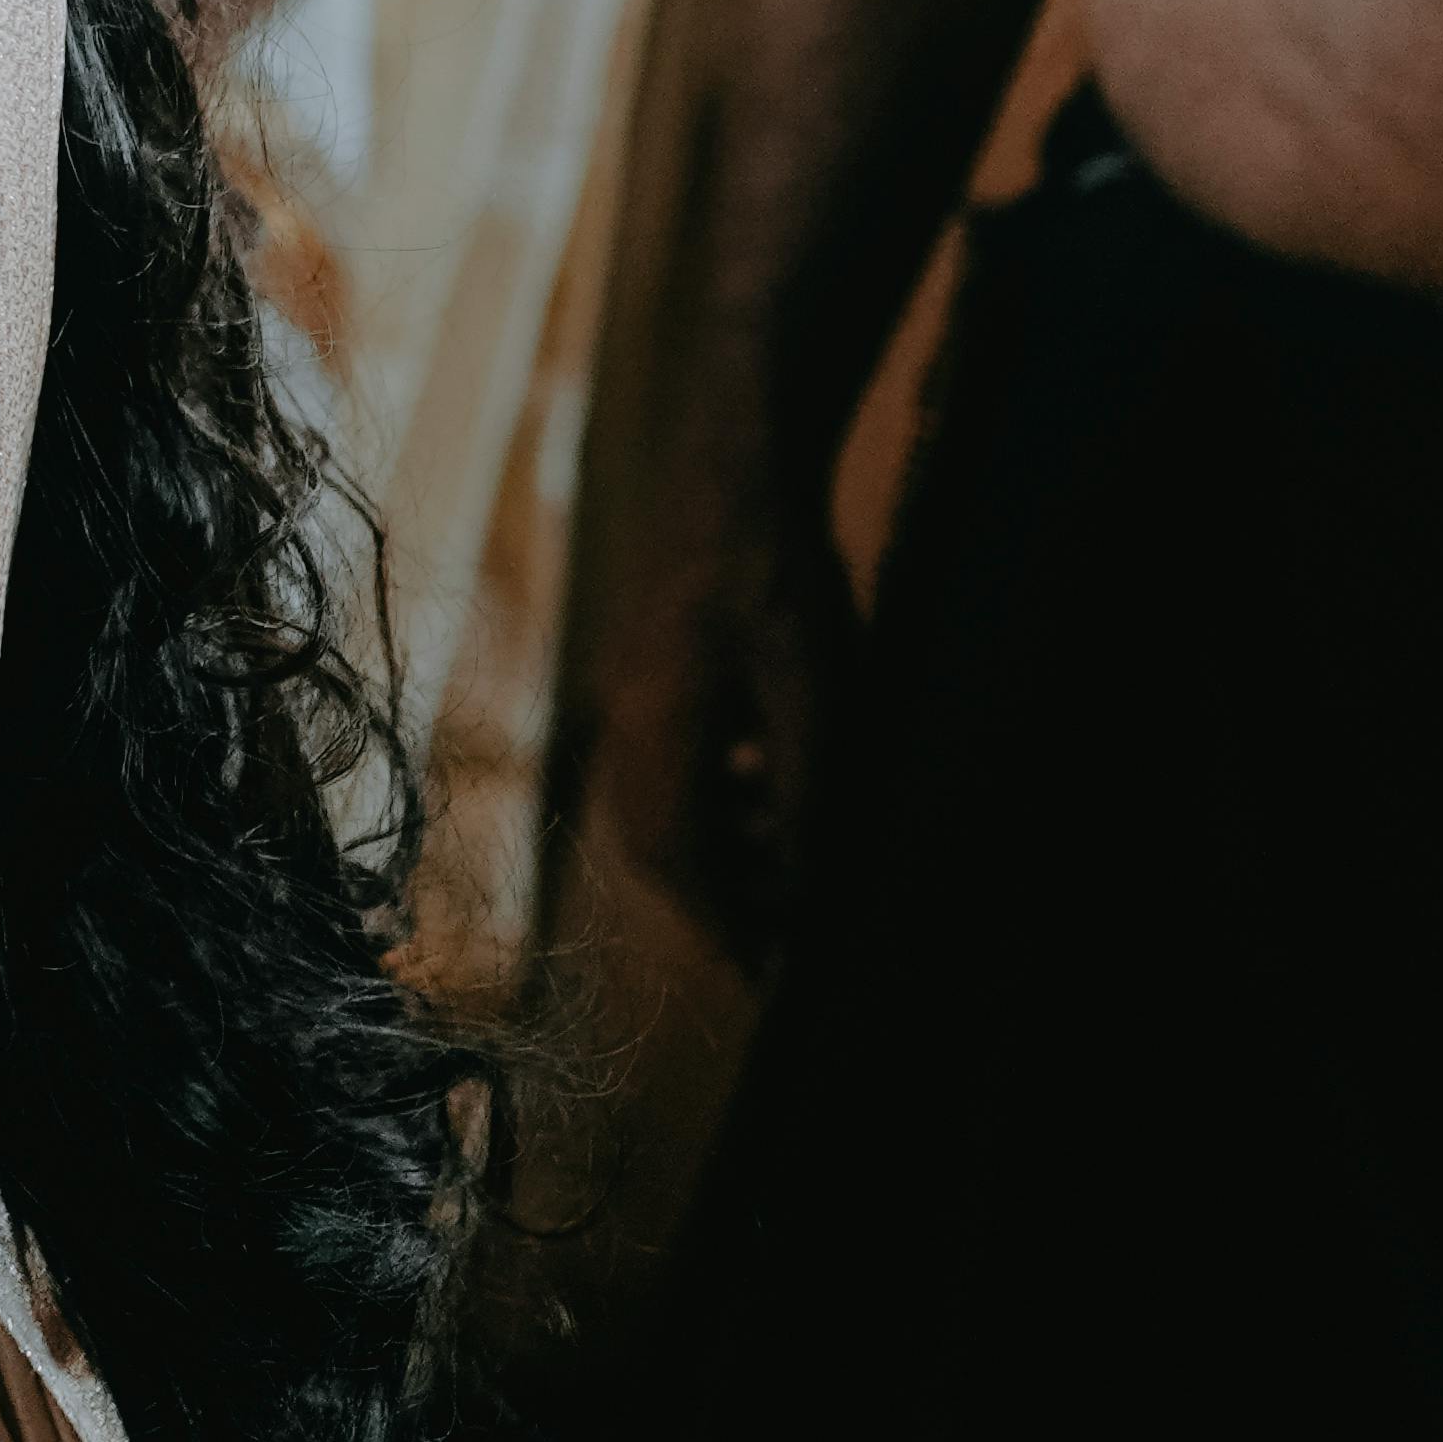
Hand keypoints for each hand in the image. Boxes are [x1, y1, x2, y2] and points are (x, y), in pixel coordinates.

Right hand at [587, 500, 850, 949]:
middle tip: (785, 943)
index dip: (728, 929)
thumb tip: (809, 891)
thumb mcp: (812, 690)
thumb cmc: (775, 569)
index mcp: (658, 731)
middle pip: (659, 845)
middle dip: (719, 902)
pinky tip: (768, 788)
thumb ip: (804, 796)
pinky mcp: (653, 673)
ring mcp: (635, 694)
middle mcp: (630, 720)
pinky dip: (717, 802)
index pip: (679, 862)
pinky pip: (671, 764)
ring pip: (662, 807)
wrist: (733, 462)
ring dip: (722, 852)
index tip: (776, 979)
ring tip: (793, 867)